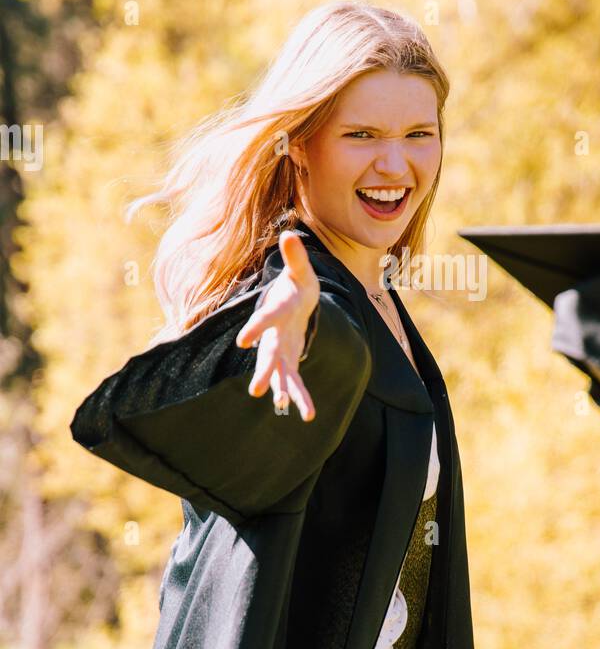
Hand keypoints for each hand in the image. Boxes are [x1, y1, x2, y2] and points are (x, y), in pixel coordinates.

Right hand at [235, 230, 320, 420]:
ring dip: (282, 391)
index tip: (243, 341)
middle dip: (265, 371)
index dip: (255, 329)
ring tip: (282, 408)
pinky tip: (308, 415)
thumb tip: (289, 234)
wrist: (292, 303)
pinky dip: (300, 397)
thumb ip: (295, 257)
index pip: (264, 320)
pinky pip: (295, 381)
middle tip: (257, 390)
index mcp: (276, 312)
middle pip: (268, 355)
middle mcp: (274, 335)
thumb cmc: (296, 286)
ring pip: (281, 373)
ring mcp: (281, 350)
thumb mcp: (300, 271)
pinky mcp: (290, 360)